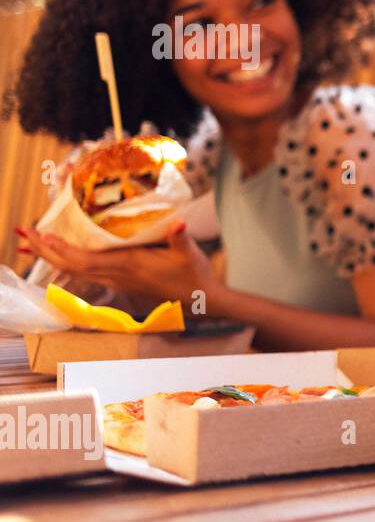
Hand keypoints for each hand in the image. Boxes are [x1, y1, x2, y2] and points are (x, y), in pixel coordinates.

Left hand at [16, 221, 220, 305]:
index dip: (62, 249)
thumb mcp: (189, 252)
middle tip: (25, 235)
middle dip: (47, 251)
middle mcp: (118, 275)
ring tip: (37, 243)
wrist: (202, 301)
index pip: (86, 259)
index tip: (42, 235)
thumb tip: (179, 221)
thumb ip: (179, 235)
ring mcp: (119, 281)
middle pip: (73, 266)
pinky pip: (88, 274)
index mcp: (129, 265)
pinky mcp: (123, 283)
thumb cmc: (194, 275)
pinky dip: (70, 263)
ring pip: (77, 271)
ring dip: (55, 257)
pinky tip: (65, 256)